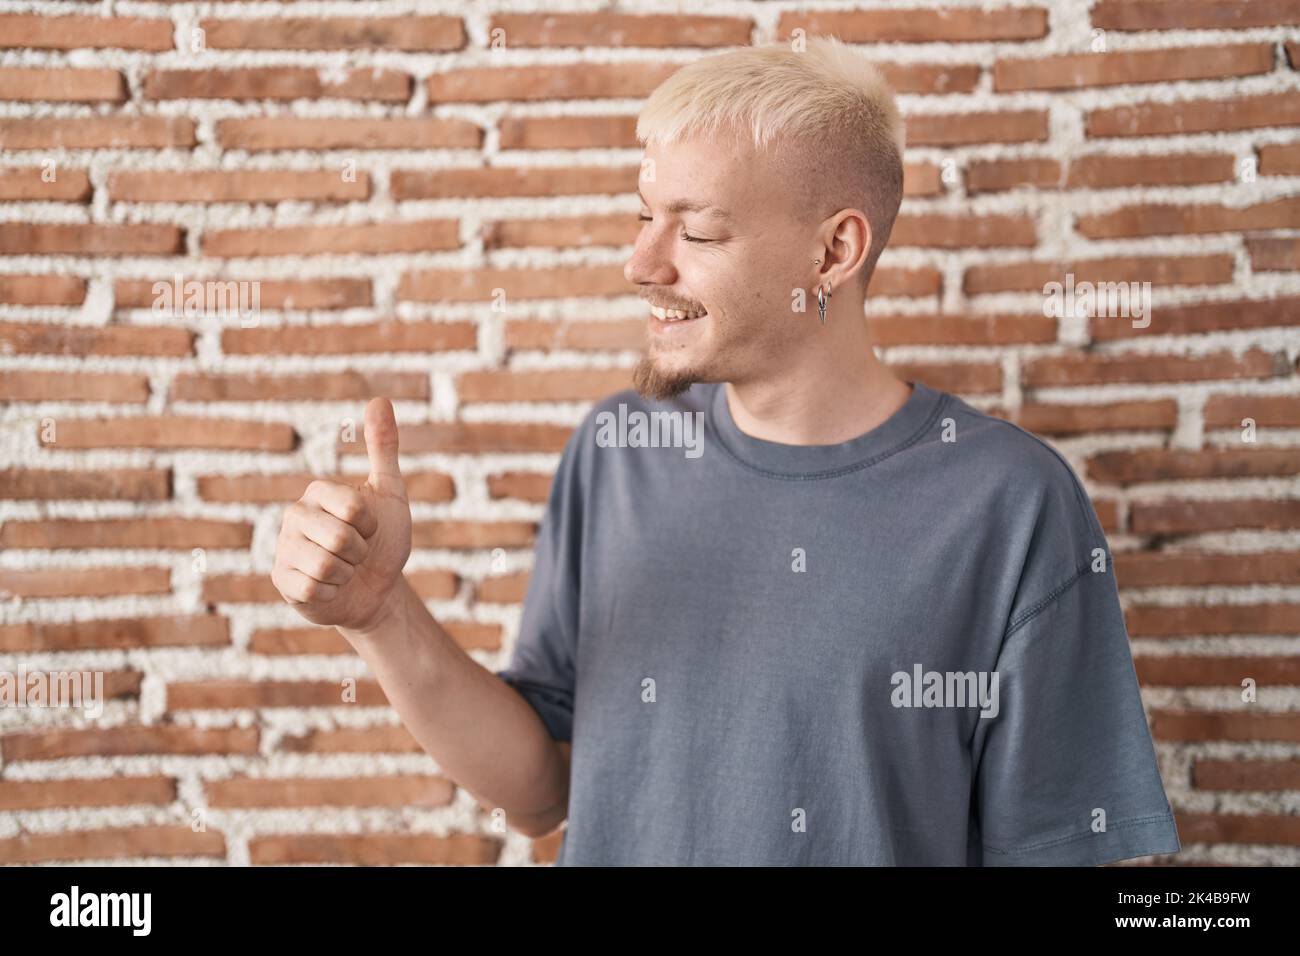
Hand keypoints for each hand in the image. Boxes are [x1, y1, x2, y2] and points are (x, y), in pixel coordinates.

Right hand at [271, 397, 412, 632]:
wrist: (376, 590)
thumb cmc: (383, 540)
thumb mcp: (390, 493)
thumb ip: (383, 448)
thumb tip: (380, 399)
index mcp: (318, 491)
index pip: (353, 508)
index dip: (371, 525)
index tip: (370, 528)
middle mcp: (295, 515)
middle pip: (339, 539)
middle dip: (360, 552)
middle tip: (357, 553)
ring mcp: (284, 548)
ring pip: (325, 566)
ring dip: (346, 574)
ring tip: (344, 570)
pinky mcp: (281, 580)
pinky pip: (312, 589)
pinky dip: (331, 593)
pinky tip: (329, 588)